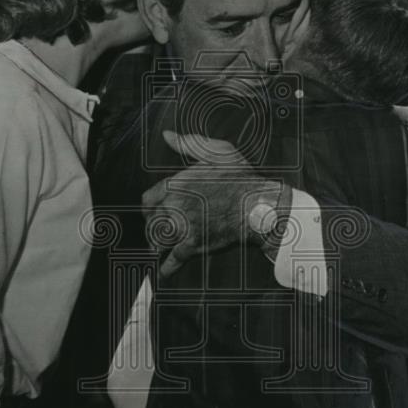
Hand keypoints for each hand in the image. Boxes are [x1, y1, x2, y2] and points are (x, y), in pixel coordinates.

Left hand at [141, 130, 282, 278]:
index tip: (153, 212)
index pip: (148, 200)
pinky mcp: (193, 244)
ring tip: (159, 249)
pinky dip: (167, 267)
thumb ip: (189, 143)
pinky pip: (173, 259)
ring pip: (158, 240)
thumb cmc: (241, 178)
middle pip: (151, 221)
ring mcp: (183, 226)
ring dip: (158, 245)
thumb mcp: (216, 151)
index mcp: (176, 183)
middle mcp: (174, 205)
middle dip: (154, 227)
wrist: (259, 205)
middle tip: (158, 232)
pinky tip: (164, 271)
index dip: (149, 208)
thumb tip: (168, 136)